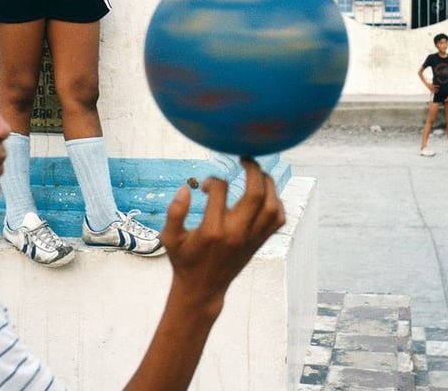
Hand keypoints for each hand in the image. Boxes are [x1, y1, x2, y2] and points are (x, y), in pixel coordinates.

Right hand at [159, 158, 284, 310]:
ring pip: (272, 205)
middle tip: (245, 158)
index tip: (207, 185)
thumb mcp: (169, 238)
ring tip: (258, 173)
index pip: (220, 190)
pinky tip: (266, 194)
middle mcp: (236, 233)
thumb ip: (174, 212)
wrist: (203, 289)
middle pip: (255, 193)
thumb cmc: (184, 260)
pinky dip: (277, 202)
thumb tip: (186, 187)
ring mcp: (251, 238)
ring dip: (268, 184)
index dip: (213, 181)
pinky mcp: (259, 243)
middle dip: (252, 169)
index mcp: (212, 230)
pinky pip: (277, 219)